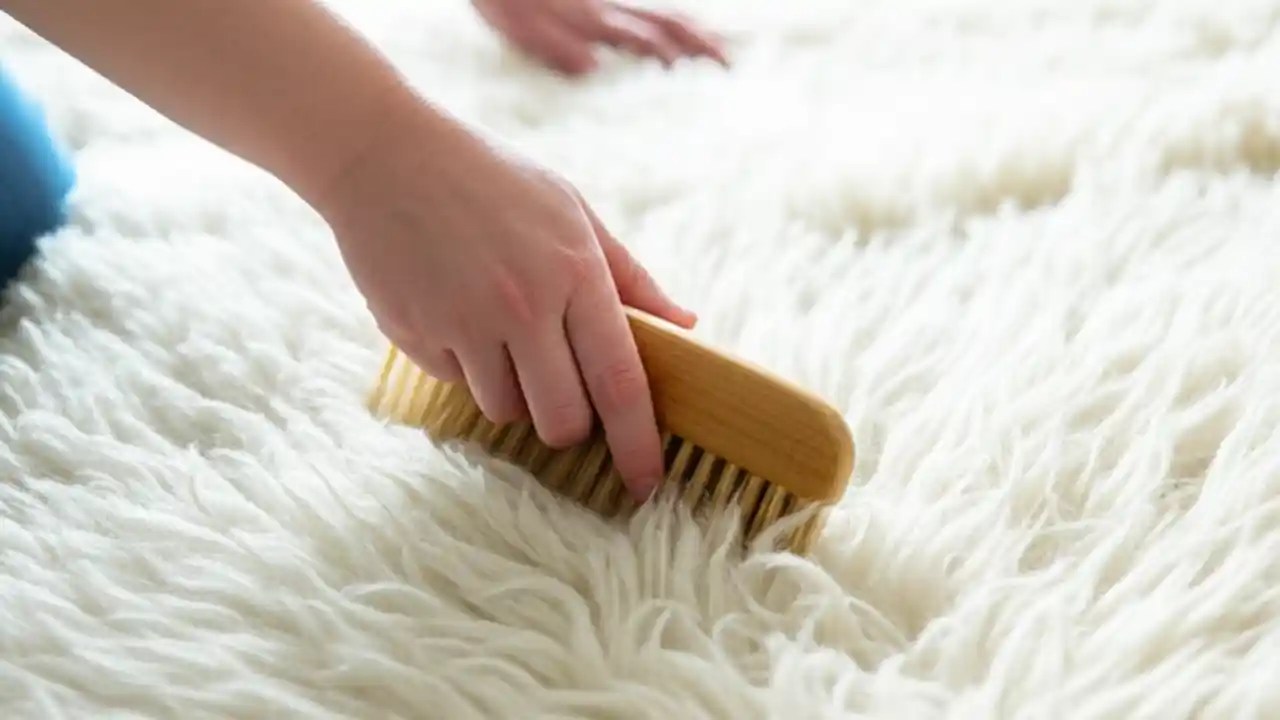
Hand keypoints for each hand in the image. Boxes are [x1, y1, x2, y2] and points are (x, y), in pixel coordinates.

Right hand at [319, 100, 695, 502]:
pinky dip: (467, 368)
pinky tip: (457, 313)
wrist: (386, 157)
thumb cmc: (493, 181)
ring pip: (506, 411)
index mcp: (574, 273)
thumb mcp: (572, 212)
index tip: (649, 483)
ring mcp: (465, 323)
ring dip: (514, 393)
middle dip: (571, 426)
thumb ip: (629, 277)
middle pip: (563, 420)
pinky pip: (458, 386)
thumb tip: (685, 326)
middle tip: (564, 395)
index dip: (638, 442)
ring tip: (501, 334)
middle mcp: (523, 305)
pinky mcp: (418, 335)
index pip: (618, 381)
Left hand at [473, 0, 728, 75]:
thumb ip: (559, 46)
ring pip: (660, 12)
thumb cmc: (506, 0)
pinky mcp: (598, 4)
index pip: (646, 39)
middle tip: (730, 62)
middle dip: (700, 41)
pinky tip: (676, 32)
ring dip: (692, 30)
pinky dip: (669, 20)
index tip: (705, 79)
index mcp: (594, 21)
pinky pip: (645, 9)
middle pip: (665, 22)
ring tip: (718, 47)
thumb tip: (593, 68)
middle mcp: (608, 9)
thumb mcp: (525, 30)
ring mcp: (606, 3)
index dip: (676, 57)